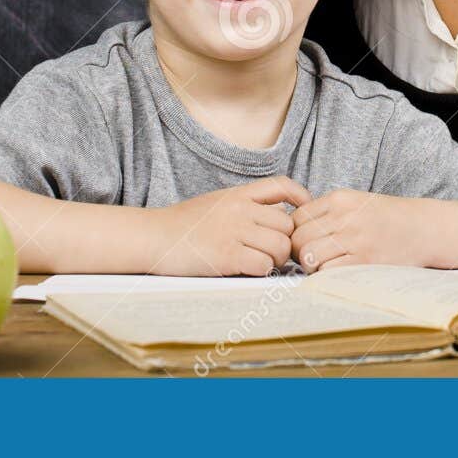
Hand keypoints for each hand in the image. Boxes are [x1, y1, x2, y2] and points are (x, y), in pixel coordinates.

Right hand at [148, 176, 309, 275]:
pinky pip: (264, 265)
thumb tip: (275, 217)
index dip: (301, 197)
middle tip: (273, 254)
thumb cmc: (182, 225)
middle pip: (287, 224)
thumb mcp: (216, 203)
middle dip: (285, 242)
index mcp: (238, 194)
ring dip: (275, 260)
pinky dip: (261, 272)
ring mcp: (234, 231)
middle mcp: (240, 209)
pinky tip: (248, 271)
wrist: (152, 237)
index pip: (281, 185)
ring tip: (260, 263)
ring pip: (280, 246)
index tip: (305, 210)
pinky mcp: (227, 255)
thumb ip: (244, 207)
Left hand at [290, 189, 434, 271]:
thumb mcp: (355, 203)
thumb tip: (292, 231)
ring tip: (326, 265)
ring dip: (312, 266)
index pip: (296, 218)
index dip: (296, 234)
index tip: (306, 242)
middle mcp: (344, 217)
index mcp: (340, 199)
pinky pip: (327, 272)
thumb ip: (326, 213)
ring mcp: (354, 239)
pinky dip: (327, 276)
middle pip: (297, 239)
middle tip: (314, 258)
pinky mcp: (364, 261)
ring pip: (308, 256)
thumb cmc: (387, 219)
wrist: (423, 229)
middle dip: (299, 252)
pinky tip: (339, 272)